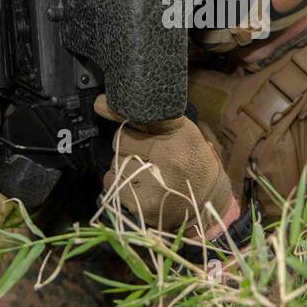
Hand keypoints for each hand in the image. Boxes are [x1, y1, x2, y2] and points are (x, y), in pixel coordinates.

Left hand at [94, 94, 235, 236]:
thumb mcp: (179, 132)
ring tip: (144, 171)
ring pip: (115, 161)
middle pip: (121, 139)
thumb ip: (145, 117)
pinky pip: (111, 182)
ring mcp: (155, 182)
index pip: (139, 116)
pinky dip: (118, 181)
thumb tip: (99, 103)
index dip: (122, 116)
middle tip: (143, 153)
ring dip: (123, 164)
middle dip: (127, 145)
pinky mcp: (144, 203)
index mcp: (180, 134)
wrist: (207, 202)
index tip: (108, 110)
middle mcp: (168, 156)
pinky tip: (136, 184)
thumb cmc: (191, 161)